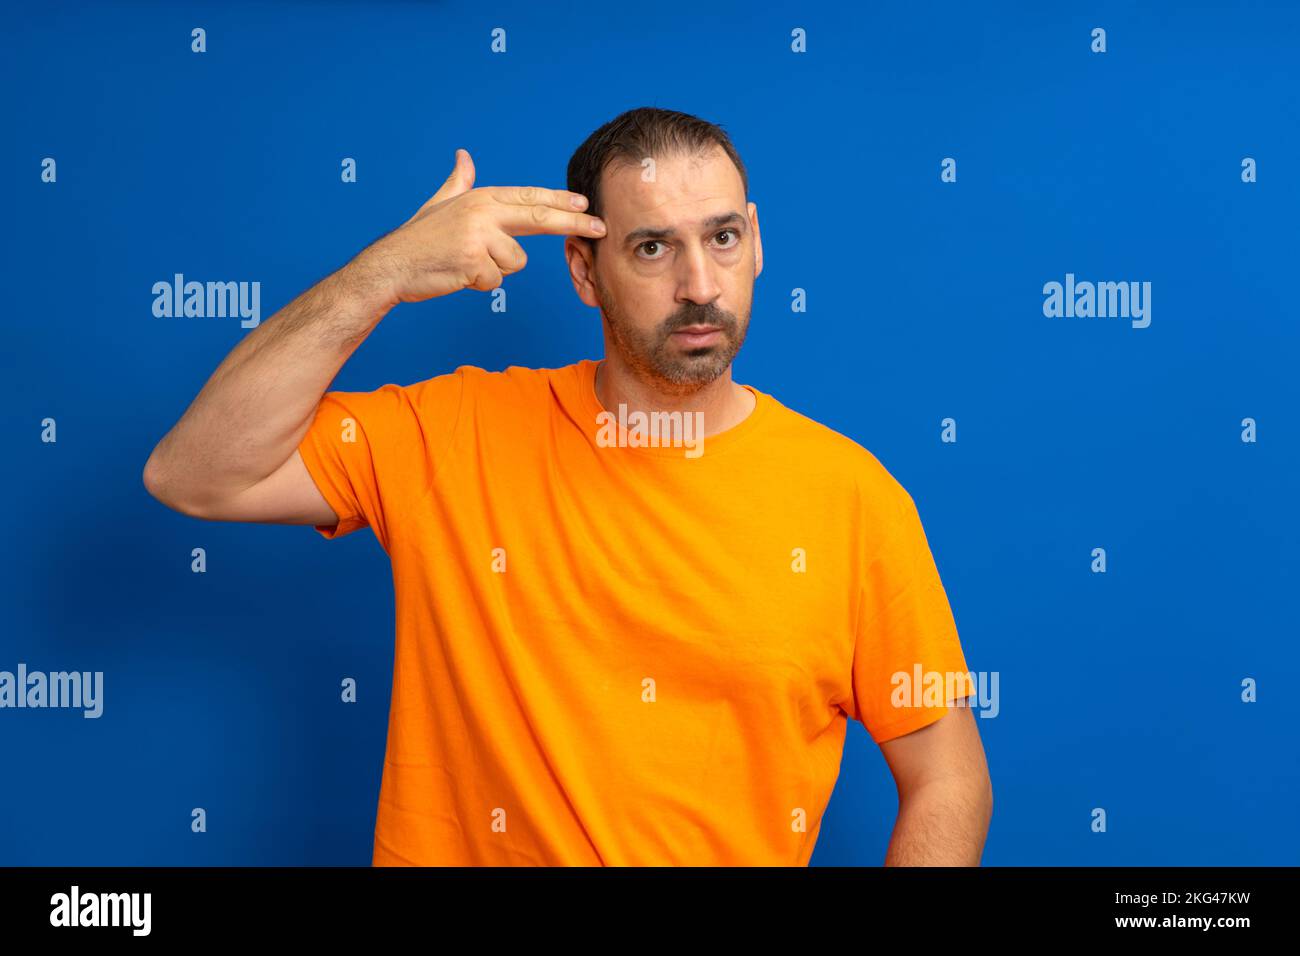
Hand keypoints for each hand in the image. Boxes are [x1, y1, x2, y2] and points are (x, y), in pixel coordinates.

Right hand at [351, 148, 606, 306]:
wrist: (391, 266)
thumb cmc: (419, 239)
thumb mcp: (441, 204)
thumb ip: (459, 181)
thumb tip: (464, 155)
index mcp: (480, 197)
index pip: (529, 197)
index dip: (559, 200)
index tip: (585, 203)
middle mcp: (483, 212)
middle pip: (539, 218)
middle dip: (574, 223)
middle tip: (601, 227)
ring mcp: (478, 236)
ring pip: (515, 262)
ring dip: (495, 270)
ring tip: (466, 264)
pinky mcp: (473, 262)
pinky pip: (496, 281)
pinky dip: (480, 285)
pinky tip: (459, 275)